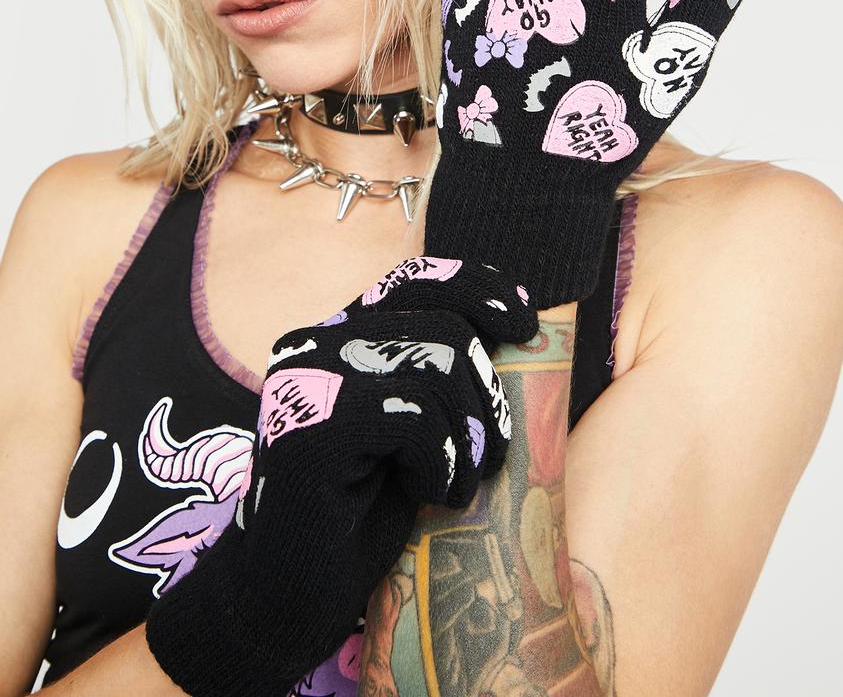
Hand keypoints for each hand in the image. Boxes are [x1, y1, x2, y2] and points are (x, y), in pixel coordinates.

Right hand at [144, 257, 535, 696]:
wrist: (287, 592)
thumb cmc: (360, 512)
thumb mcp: (410, 427)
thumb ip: (437, 371)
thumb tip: (518, 319)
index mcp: (340, 335)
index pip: (416, 280)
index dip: (478, 288)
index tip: (524, 324)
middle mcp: (318, 340)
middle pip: (444, 326)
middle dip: (486, 392)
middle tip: (489, 453)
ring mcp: (309, 376)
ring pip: (437, 365)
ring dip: (467, 435)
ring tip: (452, 483)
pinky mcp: (310, 421)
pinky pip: (416, 415)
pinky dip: (441, 462)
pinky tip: (428, 495)